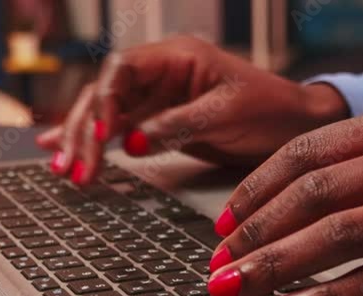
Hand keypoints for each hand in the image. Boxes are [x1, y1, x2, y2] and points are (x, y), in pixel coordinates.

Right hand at [35, 35, 347, 184]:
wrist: (298, 125)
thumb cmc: (272, 109)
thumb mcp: (227, 114)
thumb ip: (178, 125)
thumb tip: (130, 142)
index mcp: (177, 57)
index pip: (123, 71)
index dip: (105, 101)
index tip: (102, 135)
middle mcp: (161, 73)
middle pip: (106, 94)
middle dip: (85, 131)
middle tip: (74, 168)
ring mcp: (157, 98)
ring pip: (106, 115)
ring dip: (83, 142)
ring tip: (64, 171)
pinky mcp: (159, 123)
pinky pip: (118, 130)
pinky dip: (94, 144)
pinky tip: (65, 154)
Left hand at [205, 103, 362, 295]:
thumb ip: (360, 167)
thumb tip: (277, 212)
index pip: (306, 152)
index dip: (254, 191)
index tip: (224, 225)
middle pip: (312, 195)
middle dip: (253, 235)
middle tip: (217, 267)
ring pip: (335, 237)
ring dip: (274, 268)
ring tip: (234, 291)